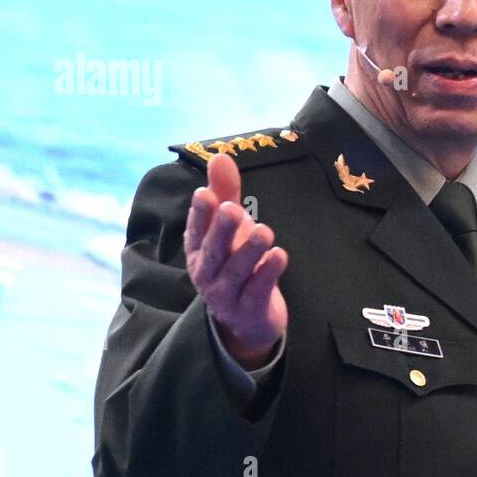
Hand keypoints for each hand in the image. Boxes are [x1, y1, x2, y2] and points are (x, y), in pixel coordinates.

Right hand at [185, 153, 288, 368]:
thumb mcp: (230, 228)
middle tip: (232, 208)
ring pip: (236, 272)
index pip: (196, 230)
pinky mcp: (249, 311)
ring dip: (249, 251)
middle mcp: (208, 273)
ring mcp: (226, 296)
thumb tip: (219, 156)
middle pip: (214, 251)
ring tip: (264, 230)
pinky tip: (280, 255)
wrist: (248, 320)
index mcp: (199, 251)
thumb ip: (226, 192)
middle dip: (221, 230)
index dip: (200, 214)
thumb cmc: (236, 263)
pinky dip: (268, 275)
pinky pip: (257, 292)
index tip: (205, 193)